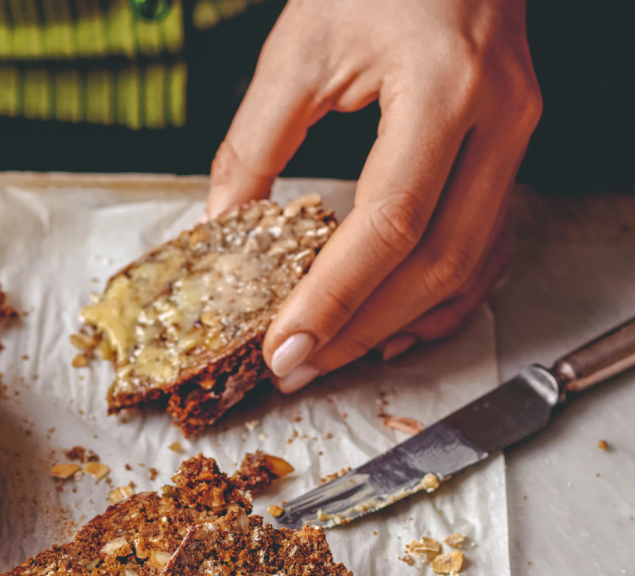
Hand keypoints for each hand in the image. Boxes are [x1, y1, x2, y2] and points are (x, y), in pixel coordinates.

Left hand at [206, 0, 539, 392]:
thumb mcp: (299, 47)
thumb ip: (256, 142)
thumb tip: (223, 224)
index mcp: (445, 86)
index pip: (389, 221)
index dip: (335, 296)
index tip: (286, 345)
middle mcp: (498, 119)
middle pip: (438, 260)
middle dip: (363, 327)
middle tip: (300, 364)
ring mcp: (517, 139)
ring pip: (469, 265)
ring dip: (399, 322)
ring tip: (336, 352)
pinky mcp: (511, 152)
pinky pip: (489, 246)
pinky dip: (443, 296)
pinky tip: (396, 322)